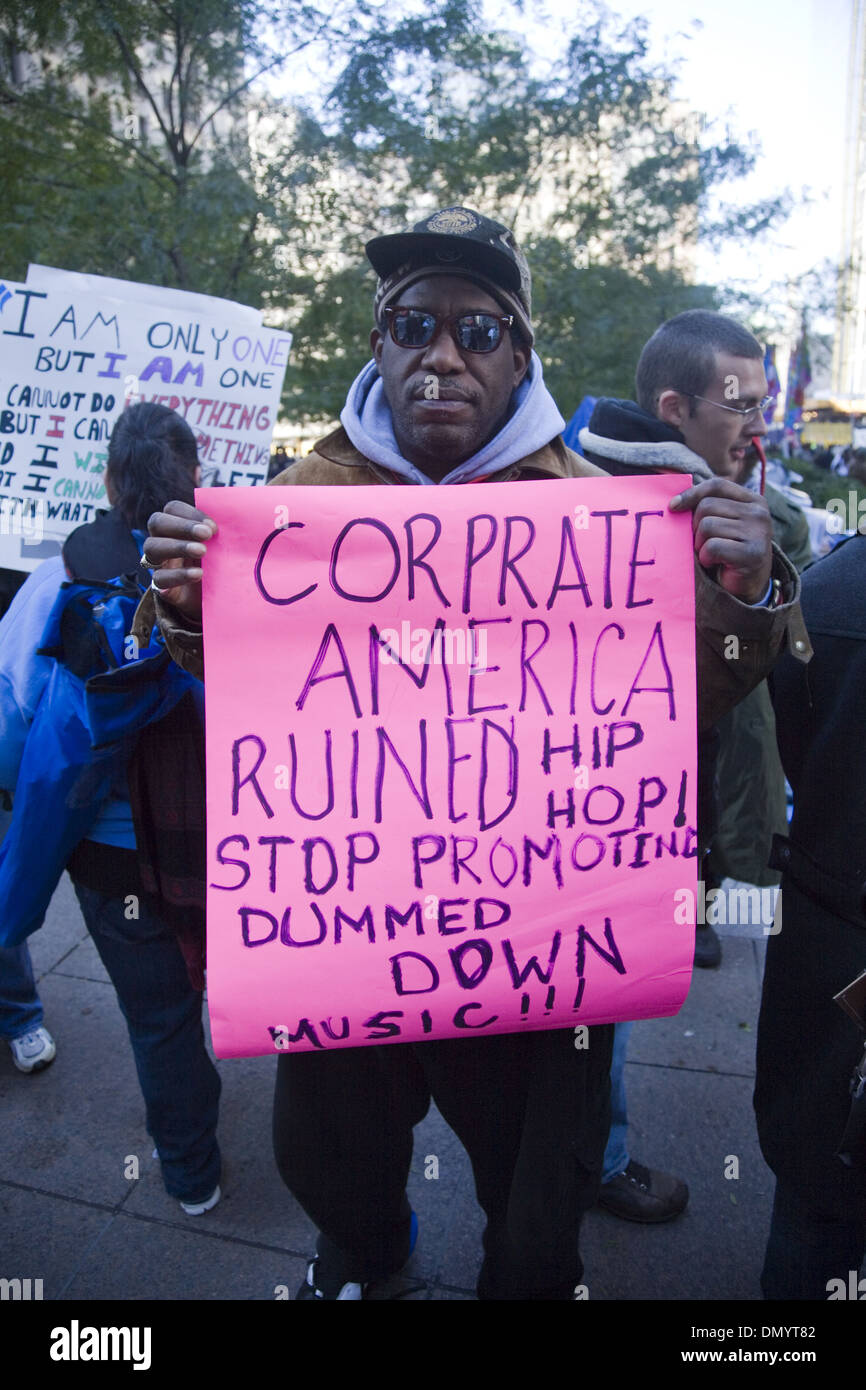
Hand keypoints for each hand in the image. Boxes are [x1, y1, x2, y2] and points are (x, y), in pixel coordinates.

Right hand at [144, 500, 217, 622]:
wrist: (216, 598)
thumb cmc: (219, 563)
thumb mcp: (222, 545)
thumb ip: (224, 530)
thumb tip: (242, 515)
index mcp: (176, 525)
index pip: (173, 508)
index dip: (191, 513)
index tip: (214, 527)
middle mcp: (162, 539)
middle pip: (156, 522)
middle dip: (182, 526)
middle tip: (207, 535)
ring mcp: (159, 562)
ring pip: (151, 547)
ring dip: (177, 546)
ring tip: (202, 552)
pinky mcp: (161, 586)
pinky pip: (160, 578)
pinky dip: (178, 575)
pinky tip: (197, 574)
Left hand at [669, 478, 771, 603]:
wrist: (747, 586)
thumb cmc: (728, 552)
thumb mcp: (721, 524)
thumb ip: (708, 508)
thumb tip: (675, 501)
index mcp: (752, 501)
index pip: (716, 486)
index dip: (692, 494)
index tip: (673, 506)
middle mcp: (759, 513)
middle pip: (706, 506)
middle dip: (695, 527)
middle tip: (703, 543)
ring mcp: (758, 532)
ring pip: (707, 526)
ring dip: (700, 544)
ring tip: (711, 554)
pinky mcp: (751, 553)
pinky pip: (712, 547)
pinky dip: (705, 557)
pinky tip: (715, 563)